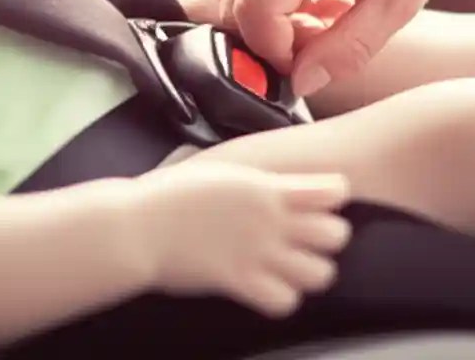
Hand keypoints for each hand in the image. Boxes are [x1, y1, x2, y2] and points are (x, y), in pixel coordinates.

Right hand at [130, 160, 351, 317]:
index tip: (317, 205)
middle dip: (327, 242)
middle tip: (306, 243)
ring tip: (290, 271)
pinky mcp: (239, 281)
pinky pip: (284, 301)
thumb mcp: (221, 173)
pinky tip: (267, 291)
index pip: (333, 190)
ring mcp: (256, 252)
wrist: (138, 226)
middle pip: (336, 235)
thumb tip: (271, 180)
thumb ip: (255, 181)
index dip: (333, 200)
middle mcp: (269, 219)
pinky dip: (281, 300)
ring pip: (319, 273)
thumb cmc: (170, 196)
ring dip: (309, 274)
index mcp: (266, 188)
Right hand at [200, 0, 474, 95]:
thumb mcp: (398, 1)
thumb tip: (298, 83)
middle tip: (326, 39)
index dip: (278, 52)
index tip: (316, 61)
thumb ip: (345, 50)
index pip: (255, 12)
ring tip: (326, 13)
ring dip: (271, 14)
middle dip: (273, 36)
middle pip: (234, 0)